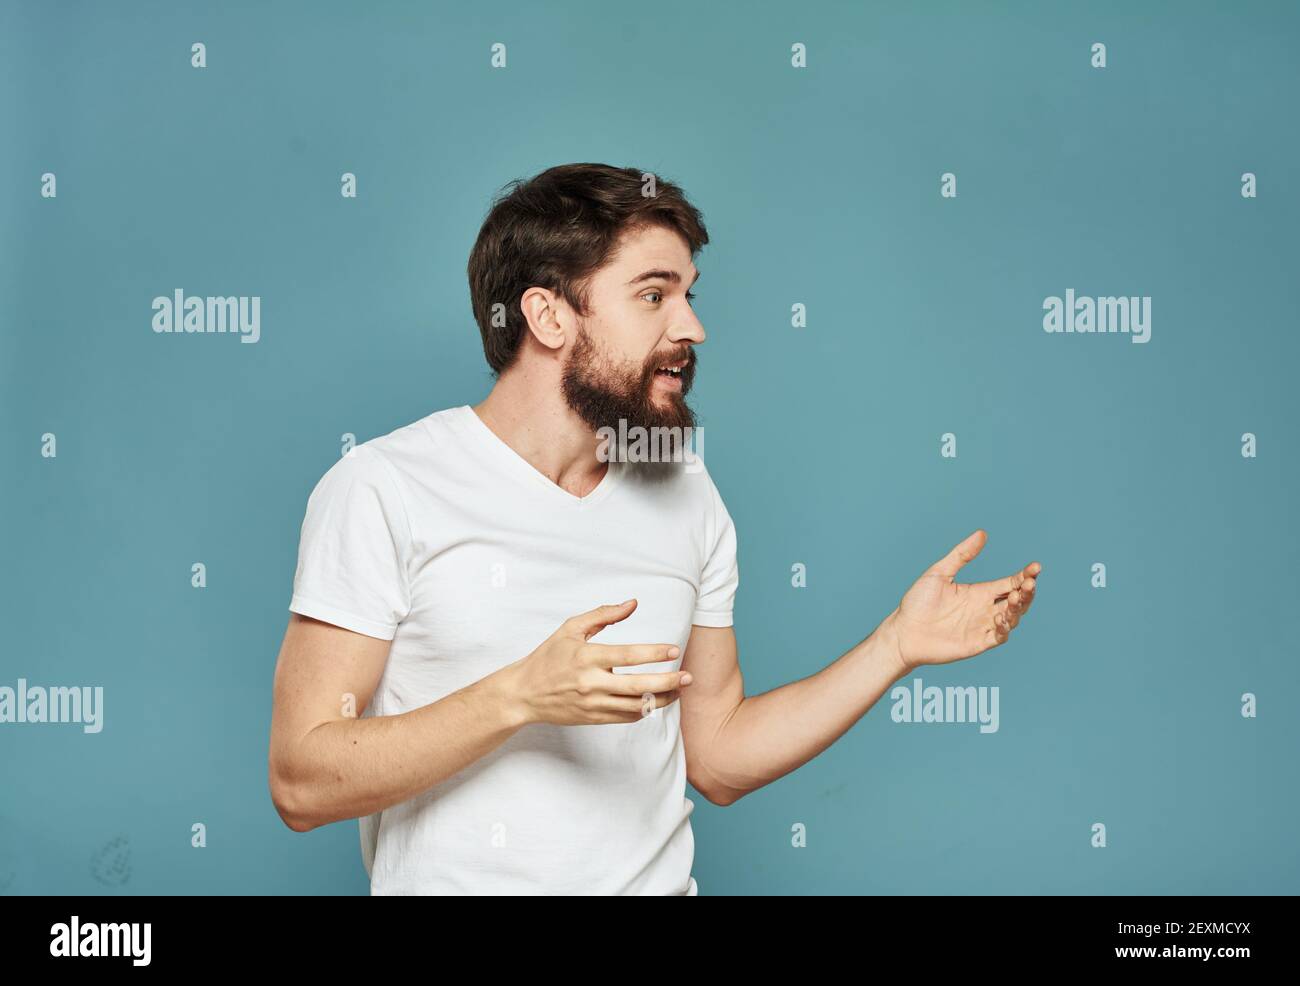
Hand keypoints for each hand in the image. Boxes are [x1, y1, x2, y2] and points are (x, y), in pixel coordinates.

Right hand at [502, 599, 691, 725]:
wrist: (524, 694)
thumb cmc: (548, 657)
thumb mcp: (570, 629)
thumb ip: (603, 615)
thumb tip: (633, 604)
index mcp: (587, 657)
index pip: (627, 656)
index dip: (653, 653)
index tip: (674, 650)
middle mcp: (591, 683)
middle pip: (638, 686)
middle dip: (667, 682)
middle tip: (688, 677)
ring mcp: (593, 704)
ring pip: (636, 706)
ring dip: (662, 699)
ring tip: (679, 690)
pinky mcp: (593, 718)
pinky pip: (626, 717)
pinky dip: (644, 710)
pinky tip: (656, 700)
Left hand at [888, 530, 1039, 671]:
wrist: (903, 631)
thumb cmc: (918, 602)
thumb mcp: (939, 573)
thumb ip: (961, 555)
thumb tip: (982, 533)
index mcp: (980, 591)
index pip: (1010, 582)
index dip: (1025, 576)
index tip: (1035, 567)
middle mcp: (985, 609)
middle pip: (1017, 600)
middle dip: (1027, 592)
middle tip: (1028, 583)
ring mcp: (983, 627)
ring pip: (1012, 618)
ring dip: (1018, 608)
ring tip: (1014, 597)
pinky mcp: (977, 643)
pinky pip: (999, 637)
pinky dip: (1005, 628)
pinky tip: (1001, 617)